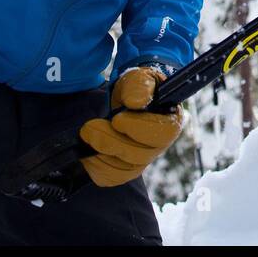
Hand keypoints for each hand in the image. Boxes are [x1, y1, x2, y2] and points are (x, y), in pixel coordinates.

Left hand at [78, 66, 183, 187]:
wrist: (125, 98)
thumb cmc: (137, 88)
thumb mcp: (141, 79)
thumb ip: (141, 87)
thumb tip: (136, 102)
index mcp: (170, 122)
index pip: (162, 134)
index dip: (137, 129)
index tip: (117, 119)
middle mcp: (159, 146)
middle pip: (140, 156)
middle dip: (111, 142)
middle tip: (90, 128)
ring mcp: (143, 160)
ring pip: (125, 170)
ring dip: (101, 155)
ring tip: (87, 136)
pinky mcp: (125, 170)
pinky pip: (111, 178)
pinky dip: (96, 167)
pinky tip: (87, 152)